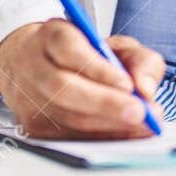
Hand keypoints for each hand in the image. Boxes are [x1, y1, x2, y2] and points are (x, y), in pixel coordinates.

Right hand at [0, 20, 164, 139]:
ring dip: (106, 124)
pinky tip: (123, 134)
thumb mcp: (118, 46)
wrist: (36, 66)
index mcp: (53, 36)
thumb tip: (146, 91)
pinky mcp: (32, 126)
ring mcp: (29, 98)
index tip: (127, 84)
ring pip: (65, 116)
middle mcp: (34, 65)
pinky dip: (100, 139)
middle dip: (105, 103)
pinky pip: (66, 137)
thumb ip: (140, 61)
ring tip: (139, 125)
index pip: (69, 50)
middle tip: (139, 112)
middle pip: (63, 87)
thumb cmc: (83, 55)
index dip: (98, 69)